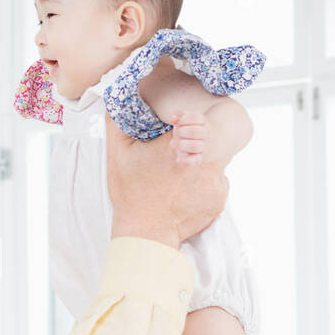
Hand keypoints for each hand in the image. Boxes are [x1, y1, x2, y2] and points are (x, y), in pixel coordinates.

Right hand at [106, 112, 228, 247]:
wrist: (146, 232)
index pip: (194, 119)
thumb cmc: (131, 195)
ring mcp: (212, 178)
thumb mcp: (118, 155)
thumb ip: (118, 124)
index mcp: (176, 144)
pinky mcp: (218, 196)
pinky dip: (207, 185)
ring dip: (206, 163)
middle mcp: (199, 158)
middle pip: (211, 138)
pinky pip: (219, 182)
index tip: (180, 131)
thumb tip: (116, 103)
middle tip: (185, 155)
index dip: (188, 124)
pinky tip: (189, 193)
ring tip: (185, 178)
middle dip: (201, 143)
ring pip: (218, 160)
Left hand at [166, 111, 206, 164]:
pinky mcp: (197, 158)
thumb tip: (172, 118)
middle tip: (176, 133)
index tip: (178, 123)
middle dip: (182, 132)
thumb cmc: (190, 128)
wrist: (206, 143)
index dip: (184, 119)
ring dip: (182, 145)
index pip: (195, 117)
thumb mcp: (187, 119)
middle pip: (195, 132)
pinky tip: (178, 159)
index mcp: (203, 123)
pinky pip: (194, 161)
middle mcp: (205, 134)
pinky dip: (186, 161)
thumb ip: (180, 115)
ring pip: (195, 146)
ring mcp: (203, 147)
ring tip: (172, 143)